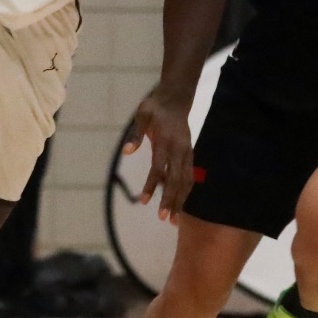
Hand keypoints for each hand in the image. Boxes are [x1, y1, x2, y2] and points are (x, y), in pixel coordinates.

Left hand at [123, 88, 193, 221]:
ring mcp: (187, 152)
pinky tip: (181, 205)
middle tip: (164, 219)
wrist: (177, 97)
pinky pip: (189, 176)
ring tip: (174, 219)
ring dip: (181, 200)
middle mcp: (179, 149)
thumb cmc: (155, 106)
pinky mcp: (190, 153)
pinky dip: (186, 192)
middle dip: (170, 200)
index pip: (159, 168)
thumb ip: (136, 134)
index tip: (144, 201)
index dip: (152, 185)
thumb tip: (127, 152)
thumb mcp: (142, 115)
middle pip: (176, 179)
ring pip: (186, 181)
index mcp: (165, 141)